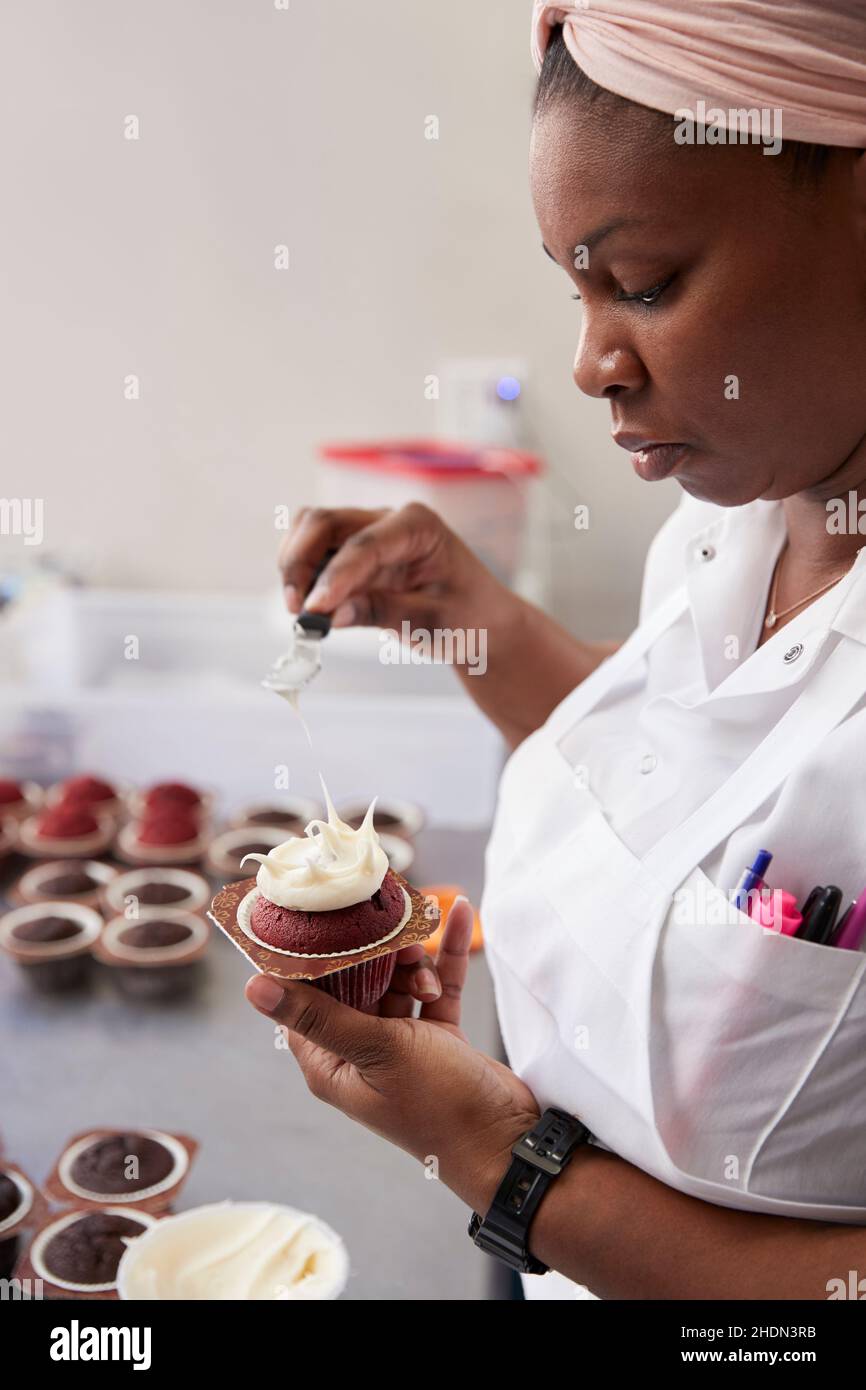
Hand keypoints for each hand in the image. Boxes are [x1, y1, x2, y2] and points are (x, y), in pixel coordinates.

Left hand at [245, 899, 539, 1211]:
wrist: (506, 1140)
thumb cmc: (436, 1106)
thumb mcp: (376, 1052)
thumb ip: (320, 1015)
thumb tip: (253, 988)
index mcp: (330, 1061)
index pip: (304, 996)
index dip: (311, 959)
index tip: (323, 917)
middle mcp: (359, 1049)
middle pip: (354, 981)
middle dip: (374, 954)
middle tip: (390, 935)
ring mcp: (400, 1042)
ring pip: (396, 979)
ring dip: (413, 964)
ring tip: (424, 966)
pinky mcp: (438, 1035)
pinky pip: (435, 984)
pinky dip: (445, 954)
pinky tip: (458, 913)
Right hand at [277, 502, 509, 635]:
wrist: (479, 621)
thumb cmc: (466, 618)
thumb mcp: (433, 624)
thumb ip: (384, 613)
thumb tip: (330, 614)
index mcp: (419, 526)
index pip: (365, 544)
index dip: (334, 576)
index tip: (314, 609)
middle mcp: (389, 519)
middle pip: (324, 522)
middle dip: (301, 562)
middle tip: (297, 609)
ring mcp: (368, 531)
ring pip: (311, 529)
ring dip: (295, 564)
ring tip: (300, 610)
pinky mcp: (353, 551)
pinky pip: (315, 549)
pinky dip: (302, 572)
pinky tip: (308, 605)